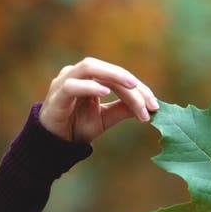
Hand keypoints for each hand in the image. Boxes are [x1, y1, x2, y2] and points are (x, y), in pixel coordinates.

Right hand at [39, 57, 159, 142]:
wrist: (55, 144)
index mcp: (91, 78)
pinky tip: (106, 92)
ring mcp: (65, 81)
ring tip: (132, 87)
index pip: (118, 77)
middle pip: (108, 70)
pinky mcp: (57, 95)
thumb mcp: (106, 119)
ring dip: (114, 76)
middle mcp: (78, 74)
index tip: (155, 106)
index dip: (139, 90)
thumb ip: (123, 110)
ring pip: (90, 67)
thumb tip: (149, 107)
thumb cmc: (77, 127)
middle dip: (131, 84)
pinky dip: (90, 86)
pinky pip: (72, 85)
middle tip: (149, 101)